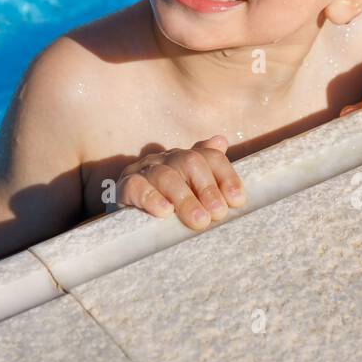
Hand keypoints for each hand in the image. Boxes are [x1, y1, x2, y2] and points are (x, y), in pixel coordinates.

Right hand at [115, 135, 245, 229]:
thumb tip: (222, 141)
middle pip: (189, 162)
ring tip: (199, 221)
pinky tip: (165, 213)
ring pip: (166, 176)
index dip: (226, 176)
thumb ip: (208, 170)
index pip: (209, 157)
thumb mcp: (190, 191)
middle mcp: (165, 160)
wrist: (126, 214)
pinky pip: (137, 187)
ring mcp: (143, 171)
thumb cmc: (166, 204)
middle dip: (207, 188)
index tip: (237, 201)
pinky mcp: (125, 187)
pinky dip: (153, 199)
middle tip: (218, 214)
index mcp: (184, 159)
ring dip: (185, 199)